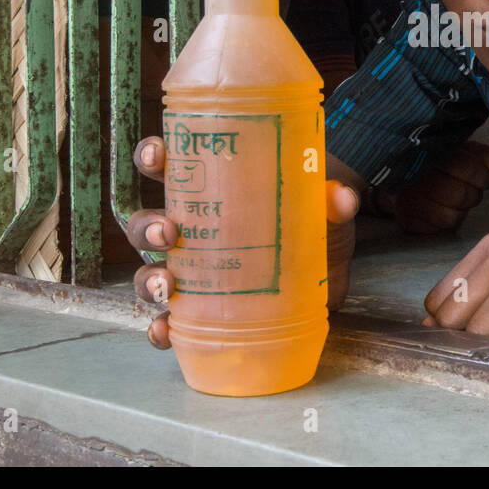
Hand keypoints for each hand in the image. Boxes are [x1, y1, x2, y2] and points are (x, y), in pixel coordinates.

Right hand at [128, 136, 360, 349]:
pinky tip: (164, 330)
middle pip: (147, 222)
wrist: (328, 261)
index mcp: (212, 186)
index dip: (152, 159)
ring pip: (150, 270)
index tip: (156, 158)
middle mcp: (193, 225)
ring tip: (166, 284)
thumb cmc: (312, 215)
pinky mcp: (206, 306)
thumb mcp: (321, 202)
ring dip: (148, 278)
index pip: (168, 165)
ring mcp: (195, 268)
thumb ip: (331, 198)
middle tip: (170, 230)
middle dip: (147, 226)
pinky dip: (160, 327)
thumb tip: (341, 198)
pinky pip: (171, 319)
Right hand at [391, 141, 488, 234]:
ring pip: (454, 216)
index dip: (481, 174)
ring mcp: (409, 201)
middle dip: (472, 193)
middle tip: (464, 186)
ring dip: (460, 209)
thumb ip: (485, 157)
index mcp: (430, 153)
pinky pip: (441, 229)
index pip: (466, 167)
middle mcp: (415, 177)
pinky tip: (440, 208)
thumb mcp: (461, 152)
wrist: (400, 178)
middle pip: (463, 195)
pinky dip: (446, 220)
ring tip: (451, 198)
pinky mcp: (407, 221)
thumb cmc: (437, 164)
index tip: (482, 176)